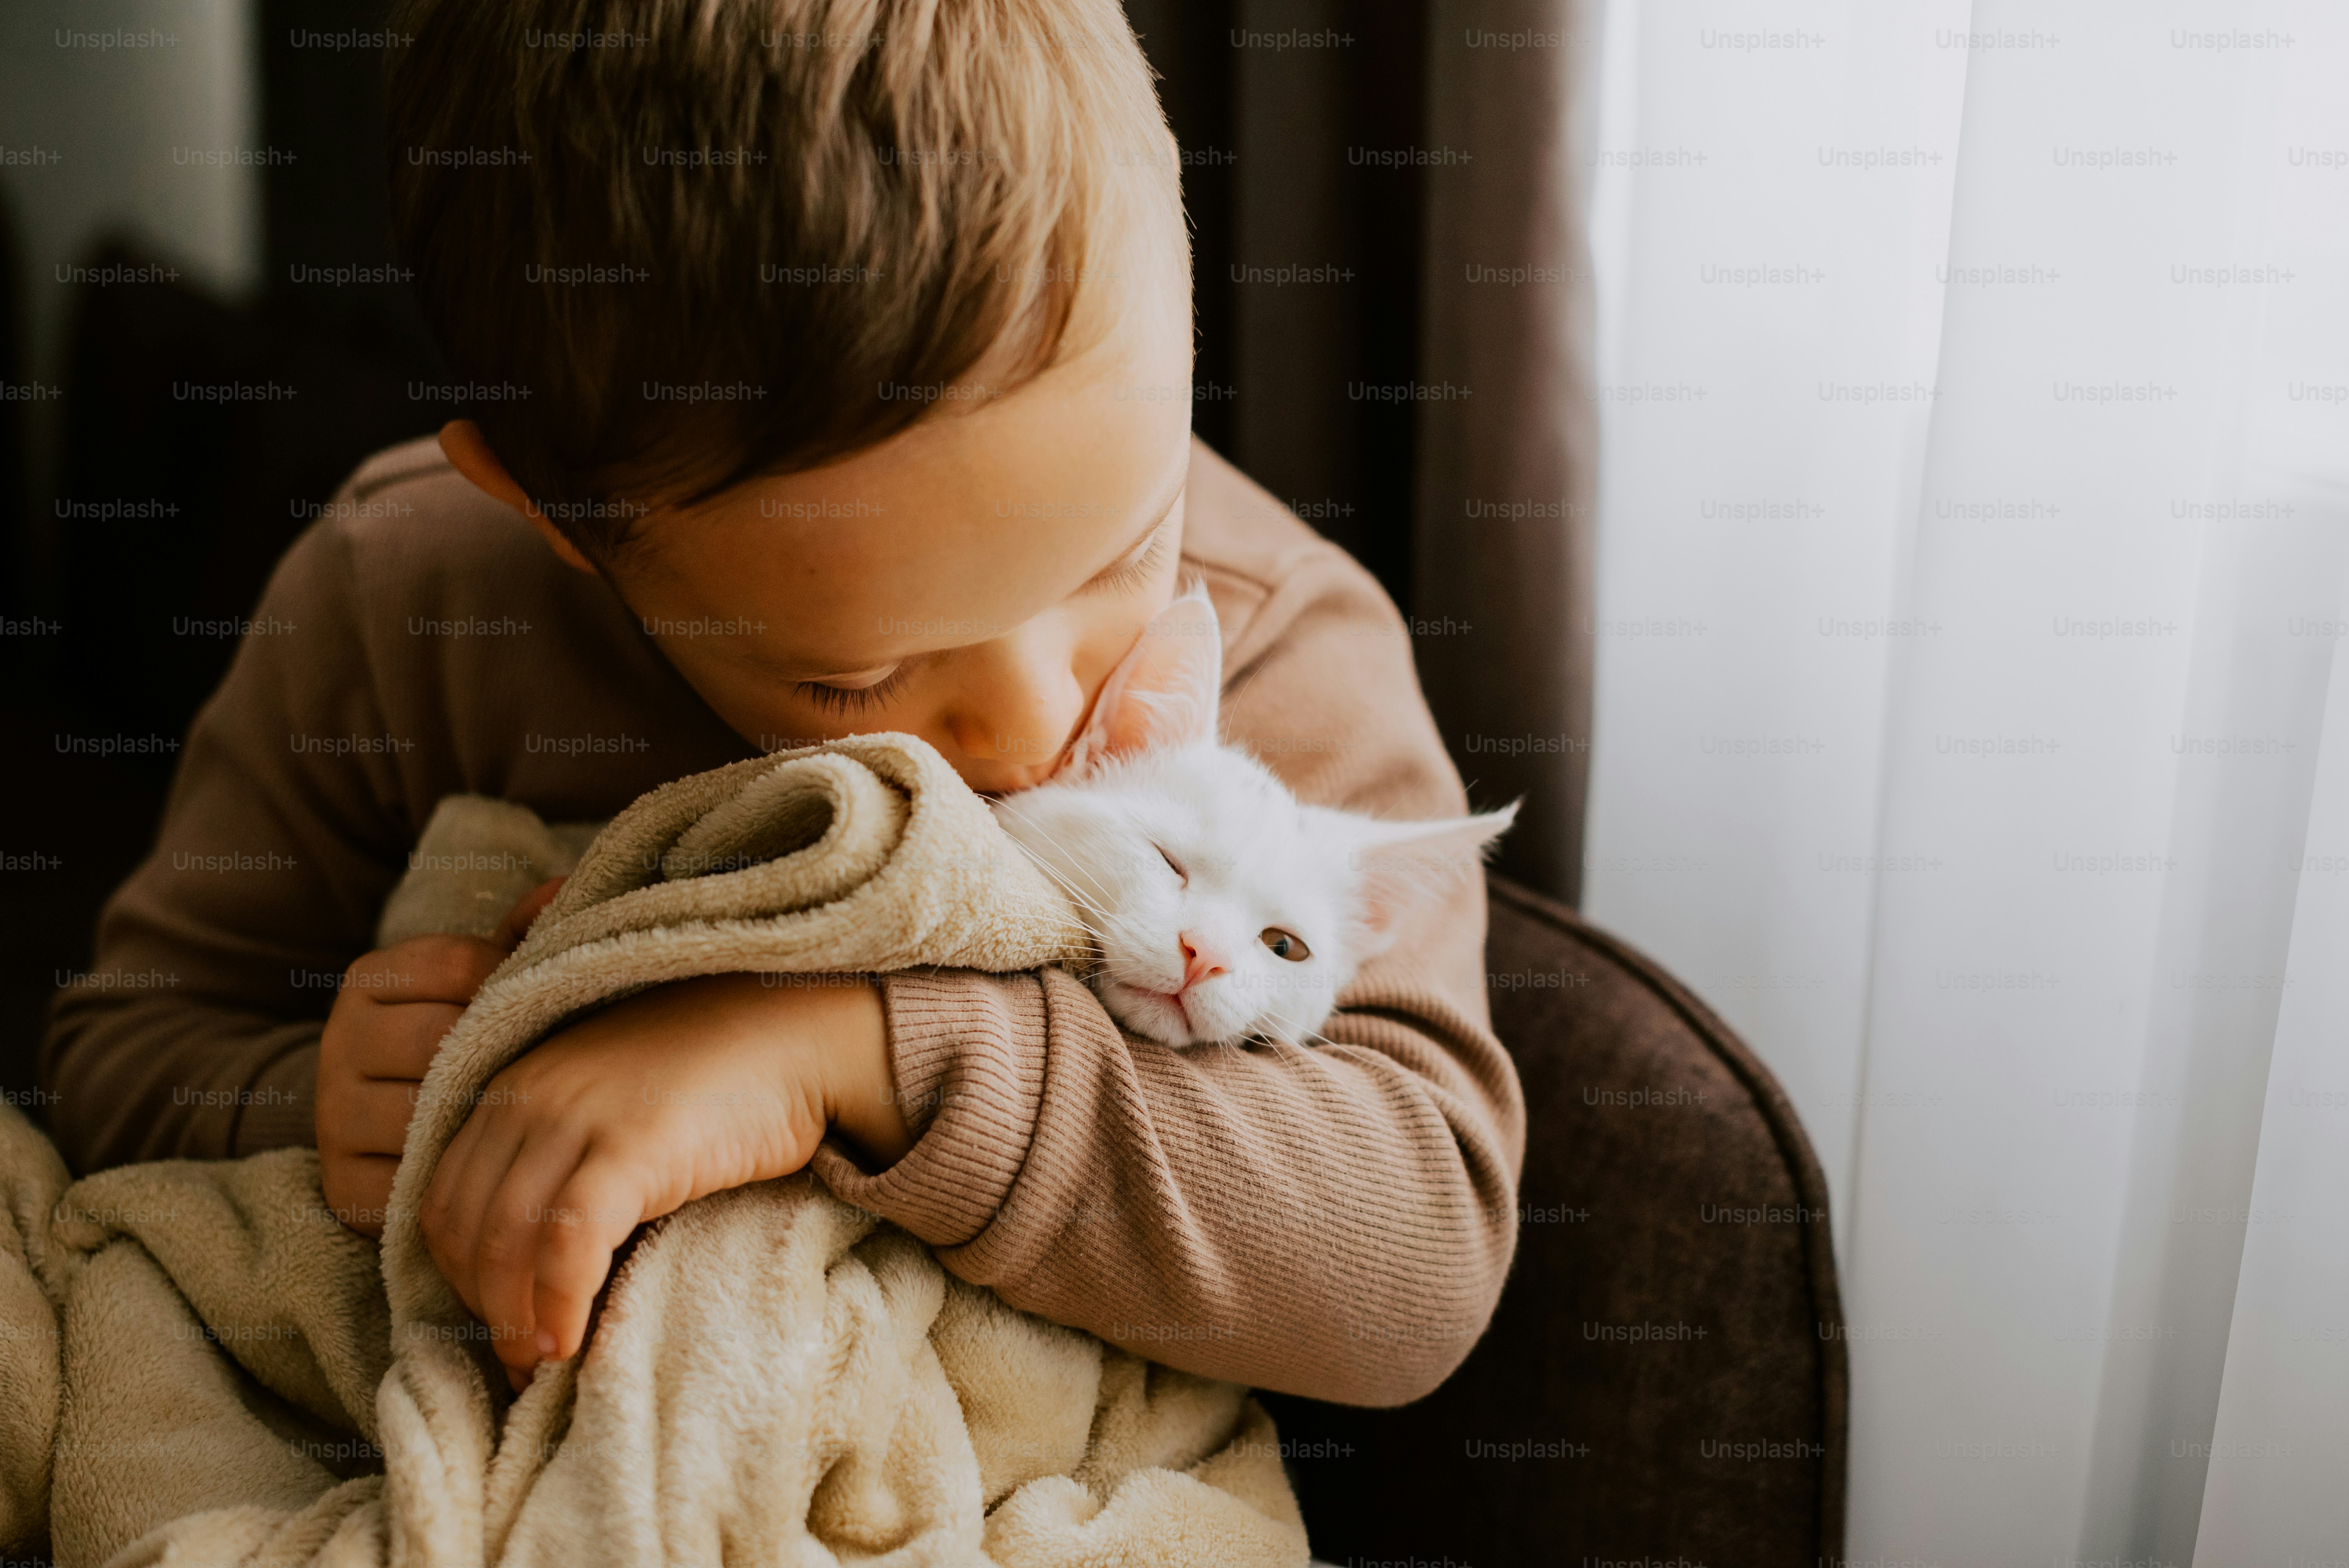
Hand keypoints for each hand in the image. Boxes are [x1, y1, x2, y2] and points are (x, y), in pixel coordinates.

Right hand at [315, 879, 564, 1235]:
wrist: (384, 1116)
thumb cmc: (456, 1034)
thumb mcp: (479, 979)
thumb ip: (519, 936)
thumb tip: (565, 886)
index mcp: (369, 978)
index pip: (457, 966)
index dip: (512, 986)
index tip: (538, 1007)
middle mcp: (338, 1042)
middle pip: (440, 1040)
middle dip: (498, 1057)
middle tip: (543, 1071)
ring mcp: (333, 1114)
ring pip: (425, 1112)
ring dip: (483, 1119)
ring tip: (524, 1119)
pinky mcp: (341, 1183)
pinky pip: (413, 1183)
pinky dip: (458, 1178)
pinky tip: (490, 1167)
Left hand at [418, 969, 904, 1391]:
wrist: (798, 1030)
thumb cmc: (716, 1075)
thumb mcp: (614, 1102)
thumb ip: (565, 1154)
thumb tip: (540, 1256)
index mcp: (520, 1085)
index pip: (446, 1198)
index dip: (458, 1275)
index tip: (497, 1323)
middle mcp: (533, 1094)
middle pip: (466, 1227)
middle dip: (482, 1308)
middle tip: (520, 1362)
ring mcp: (580, 1116)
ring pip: (506, 1239)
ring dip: (514, 1319)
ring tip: (542, 1366)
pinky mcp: (634, 1143)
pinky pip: (568, 1240)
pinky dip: (559, 1301)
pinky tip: (573, 1341)